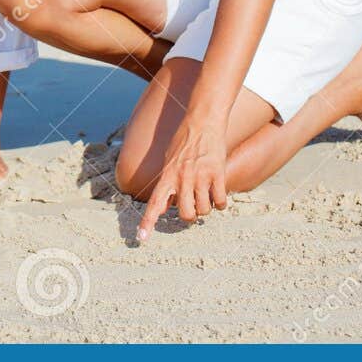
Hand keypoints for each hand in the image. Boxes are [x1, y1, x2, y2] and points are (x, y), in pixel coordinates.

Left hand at [136, 119, 228, 239]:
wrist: (202, 122)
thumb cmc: (184, 141)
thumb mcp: (168, 161)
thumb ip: (166, 185)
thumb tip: (162, 208)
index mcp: (167, 176)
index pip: (154, 203)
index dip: (147, 222)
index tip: (141, 239)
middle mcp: (182, 178)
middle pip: (186, 214)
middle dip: (190, 215)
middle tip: (193, 205)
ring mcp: (200, 177)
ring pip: (204, 210)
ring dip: (206, 208)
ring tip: (205, 194)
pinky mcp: (217, 174)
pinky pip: (220, 201)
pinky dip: (220, 203)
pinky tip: (218, 195)